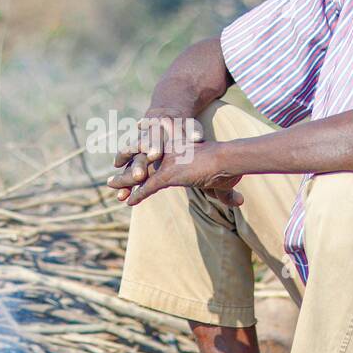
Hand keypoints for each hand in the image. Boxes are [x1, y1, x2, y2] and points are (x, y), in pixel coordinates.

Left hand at [107, 140, 243, 207]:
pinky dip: (138, 194)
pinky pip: (148, 186)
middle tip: (112, 181)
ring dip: (125, 181)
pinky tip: (129, 201)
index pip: (153, 159)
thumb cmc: (227, 166)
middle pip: (141, 162)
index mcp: (175, 151)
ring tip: (112, 188)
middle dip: (126, 172)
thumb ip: (226, 193)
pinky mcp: (169, 174)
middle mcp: (167, 154)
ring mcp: (166, 163)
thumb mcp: (224, 181)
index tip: (131, 177)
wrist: (228, 159)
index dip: (141, 168)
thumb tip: (240, 202)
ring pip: (139, 173)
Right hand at [108, 107, 202, 200]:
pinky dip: (125, 184)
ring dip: (126, 177)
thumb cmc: (181, 124)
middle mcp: (145, 138)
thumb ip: (193, 132)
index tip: (156, 154)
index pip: (155, 136)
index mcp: (157, 128)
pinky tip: (123, 196)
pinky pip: (128, 173)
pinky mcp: (135, 160)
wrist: (165, 116)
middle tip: (138, 176)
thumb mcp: (189, 125)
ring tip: (121, 191)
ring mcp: (138, 150)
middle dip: (138, 164)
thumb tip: (197, 138)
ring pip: (130, 164)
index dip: (154, 144)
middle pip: (138, 153)